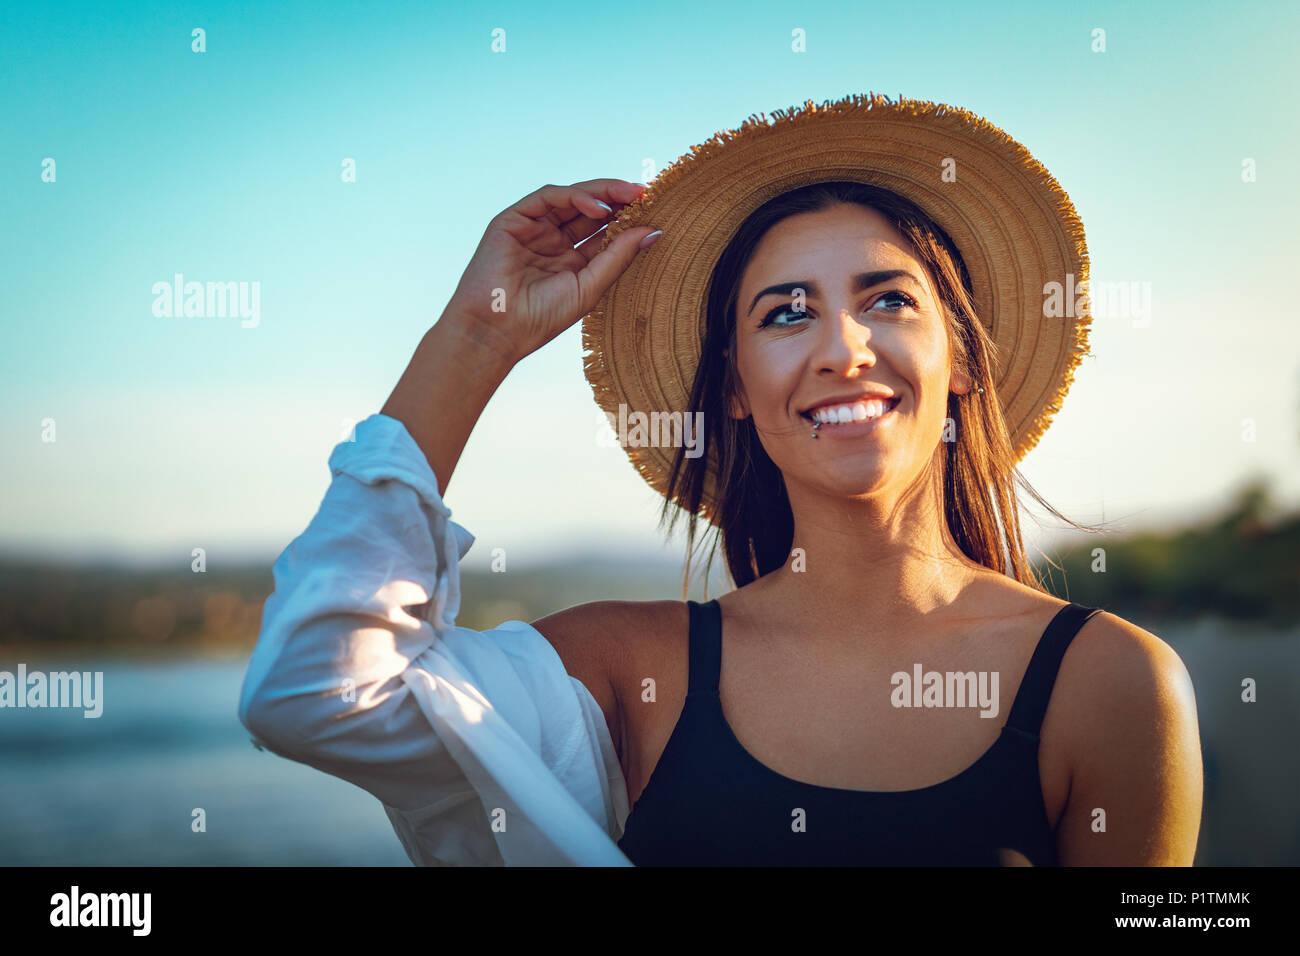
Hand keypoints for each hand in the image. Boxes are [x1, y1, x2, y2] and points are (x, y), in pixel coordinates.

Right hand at [442, 179, 659, 364]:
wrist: (496, 330)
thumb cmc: (540, 318)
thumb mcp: (590, 286)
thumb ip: (619, 257)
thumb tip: (653, 231)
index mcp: (572, 260)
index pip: (605, 232)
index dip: (629, 220)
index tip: (656, 212)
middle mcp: (553, 241)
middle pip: (591, 210)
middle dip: (619, 199)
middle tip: (646, 194)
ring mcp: (533, 228)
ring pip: (572, 198)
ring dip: (602, 193)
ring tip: (630, 195)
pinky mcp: (513, 219)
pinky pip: (547, 197)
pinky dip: (574, 197)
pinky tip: (598, 208)